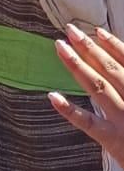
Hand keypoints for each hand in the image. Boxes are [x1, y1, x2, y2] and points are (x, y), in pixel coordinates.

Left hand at [51, 25, 123, 169]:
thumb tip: (120, 67)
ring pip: (97, 88)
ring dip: (77, 65)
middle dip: (89, 48)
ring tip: (60, 47)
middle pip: (110, 70)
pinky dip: (70, 110)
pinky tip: (53, 96)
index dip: (113, 45)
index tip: (96, 31)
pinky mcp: (113, 141)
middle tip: (70, 30)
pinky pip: (88, 123)